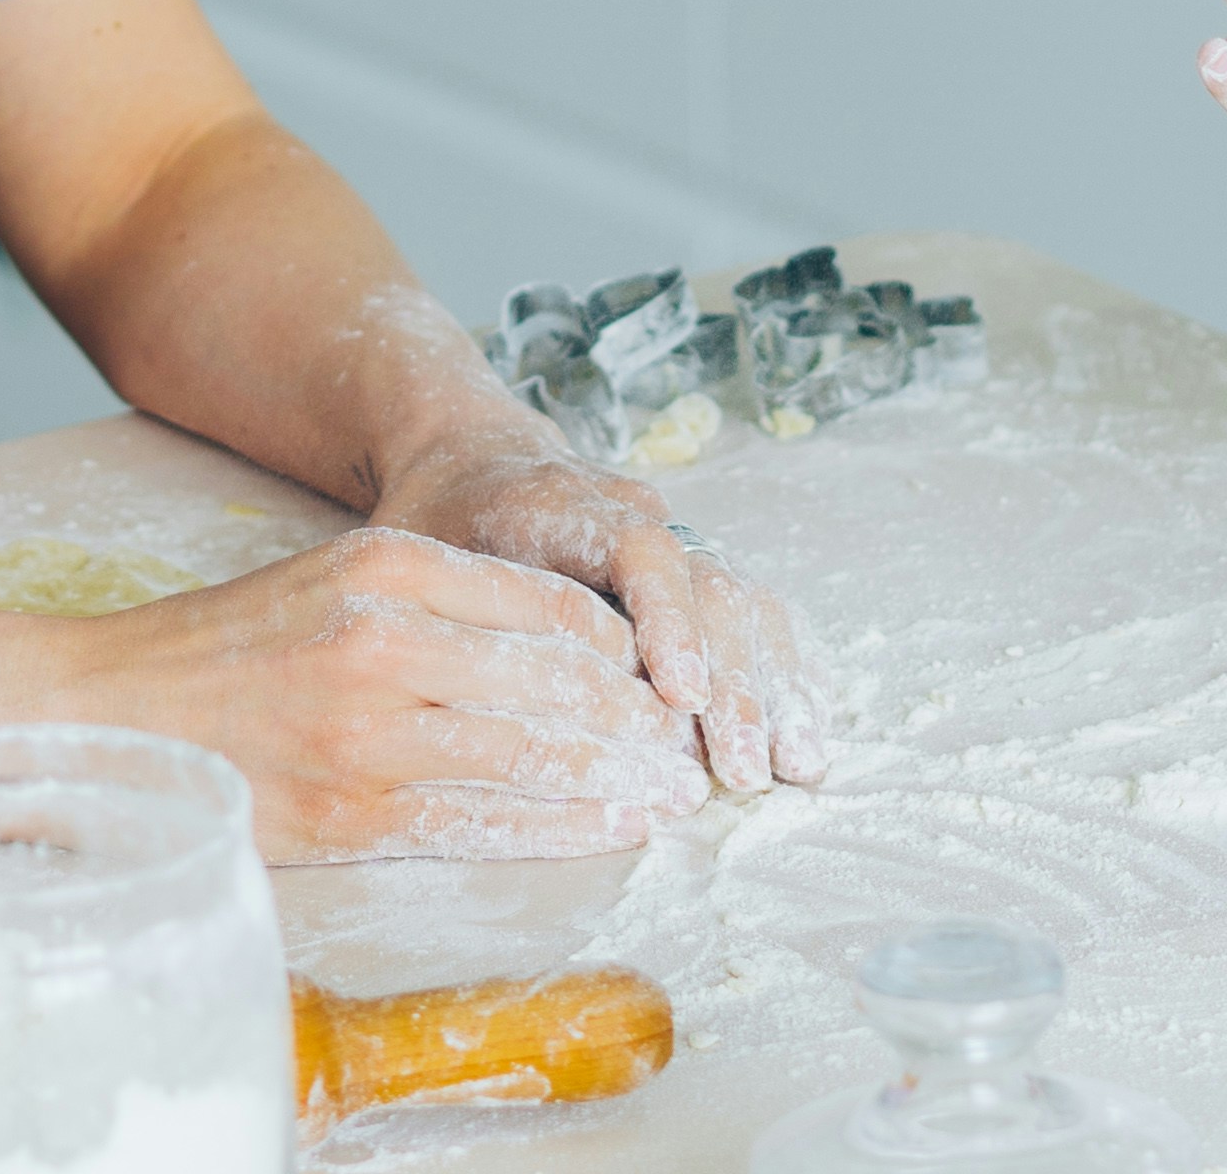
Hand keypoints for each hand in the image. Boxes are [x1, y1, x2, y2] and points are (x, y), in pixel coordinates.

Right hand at [62, 522, 714, 860]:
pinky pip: (478, 822)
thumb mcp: (332, 578)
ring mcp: (368, 734)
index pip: (543, 603)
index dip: (620, 644)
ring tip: (667, 791)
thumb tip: (553, 637)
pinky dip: (555, 828)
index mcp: (385, 569)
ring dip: (614, 778)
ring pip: (529, 754)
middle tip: (688, 744)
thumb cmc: (225, 648)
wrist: (108, 714)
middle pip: (552, 680)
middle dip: (635, 719)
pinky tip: (606, 828)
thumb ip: (435, 594)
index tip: (661, 670)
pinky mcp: (350, 812)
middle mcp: (385, 641)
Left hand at [370, 422, 831, 794]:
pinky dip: (788, 669)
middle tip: (744, 770)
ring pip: (747, 604)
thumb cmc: (434, 519)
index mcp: (567, 501)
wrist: (473, 455)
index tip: (684, 696)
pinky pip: (758, 613)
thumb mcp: (416, 549)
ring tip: (796, 766)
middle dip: (735, 685)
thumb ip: (452, 606)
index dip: (669, 622)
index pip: (640, 550)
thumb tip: (469, 696)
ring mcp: (676, 539)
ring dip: (774, 687)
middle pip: (710, 588)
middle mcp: (638, 514)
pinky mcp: (694, 571)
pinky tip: (810, 726)